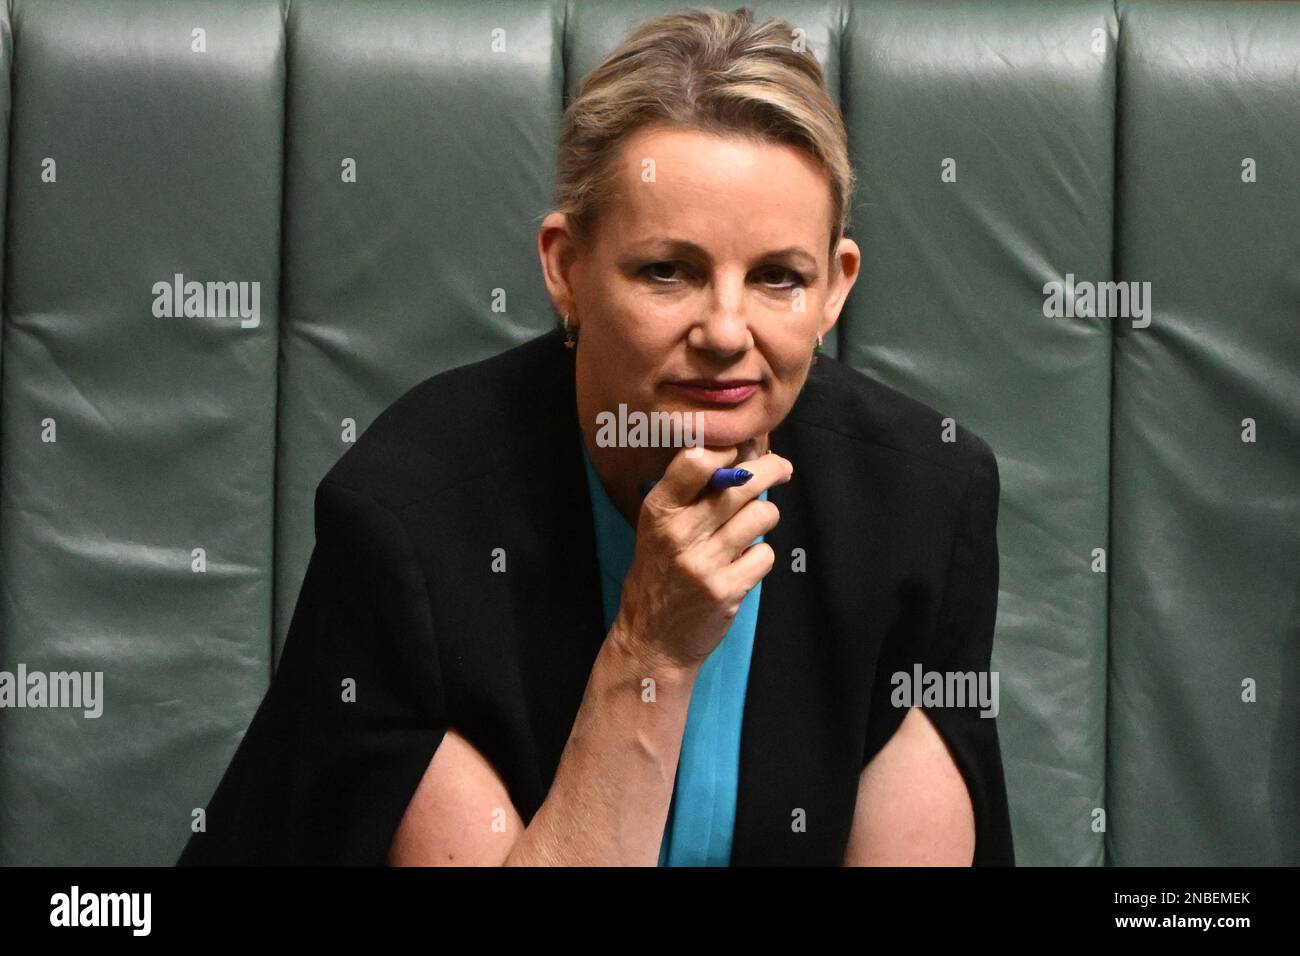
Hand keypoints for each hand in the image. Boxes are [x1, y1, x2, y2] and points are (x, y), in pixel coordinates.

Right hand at [612, 440, 792, 671]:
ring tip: (755, 523)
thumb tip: (740, 455)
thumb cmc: (658, 577)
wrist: (651, 641)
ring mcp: (704, 563)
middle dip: (772, 469)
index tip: (742, 451)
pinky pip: (765, 554)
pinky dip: (761, 555)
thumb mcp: (656, 531)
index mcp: (658, 512)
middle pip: (742, 483)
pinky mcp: (726, 590)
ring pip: (762, 515)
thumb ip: (689, 497)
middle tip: (782, 468)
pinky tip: (744, 562)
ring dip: (766, 515)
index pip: (697, 460)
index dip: (728, 450)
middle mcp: (679, 533)